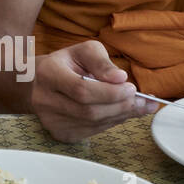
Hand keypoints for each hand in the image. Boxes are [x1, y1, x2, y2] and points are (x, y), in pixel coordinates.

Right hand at [30, 41, 158, 141]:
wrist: (42, 81)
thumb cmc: (67, 63)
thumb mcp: (84, 51)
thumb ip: (102, 62)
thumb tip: (120, 78)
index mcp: (48, 73)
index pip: (81, 90)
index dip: (109, 93)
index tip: (130, 88)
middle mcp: (44, 100)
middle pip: (88, 111)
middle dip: (119, 106)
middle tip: (141, 99)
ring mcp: (50, 120)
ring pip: (92, 124)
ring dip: (119, 116)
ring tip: (137, 105)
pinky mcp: (59, 133)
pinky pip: (91, 132)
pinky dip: (110, 123)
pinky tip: (120, 113)